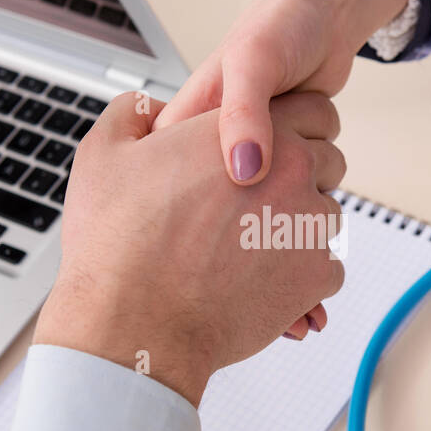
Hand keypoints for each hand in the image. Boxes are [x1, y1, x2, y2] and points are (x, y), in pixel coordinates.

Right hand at [34, 91, 346, 405]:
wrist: (134, 322)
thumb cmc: (116, 243)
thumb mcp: (103, 153)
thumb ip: (134, 114)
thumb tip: (151, 109)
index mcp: (245, 131)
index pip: (312, 109)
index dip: (293, 129)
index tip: (272, 151)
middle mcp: (290, 170)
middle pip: (327, 162)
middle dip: (300, 179)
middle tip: (255, 206)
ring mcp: (309, 224)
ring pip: (326, 216)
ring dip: (299, 228)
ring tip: (248, 249)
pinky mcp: (317, 276)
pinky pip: (327, 267)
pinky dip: (302, 276)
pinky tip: (259, 281)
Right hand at [154, 0, 408, 184]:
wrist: (328, 15)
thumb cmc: (280, 25)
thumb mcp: (252, 62)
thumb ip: (242, 115)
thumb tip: (245, 172)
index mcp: (188, 122)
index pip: (167, 180)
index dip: (183, 204)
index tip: (210, 217)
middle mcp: (214, 145)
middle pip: (220, 200)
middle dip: (247, 198)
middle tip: (267, 189)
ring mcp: (252, 155)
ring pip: (267, 200)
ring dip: (289, 188)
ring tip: (293, 165)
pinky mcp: (286, 161)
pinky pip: (298, 193)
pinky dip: (310, 184)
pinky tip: (312, 167)